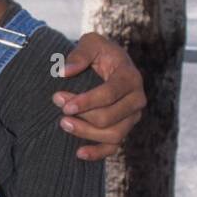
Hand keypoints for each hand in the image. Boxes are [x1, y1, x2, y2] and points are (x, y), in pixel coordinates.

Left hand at [53, 32, 145, 160]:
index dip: (86, 101)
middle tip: (59, 107)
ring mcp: (132, 117)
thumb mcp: (91, 43)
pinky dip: (97, 153)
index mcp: (130, 77)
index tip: (62, 102)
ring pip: (112, 135)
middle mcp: (136, 99)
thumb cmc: (99, 52)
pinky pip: (114, 147)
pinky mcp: (124, 128)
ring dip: (85, 133)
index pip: (110, 94)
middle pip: (109, 118)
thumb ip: (79, 54)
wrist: (108, 63)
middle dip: (82, 115)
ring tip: (63, 124)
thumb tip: (64, 71)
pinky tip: (79, 153)